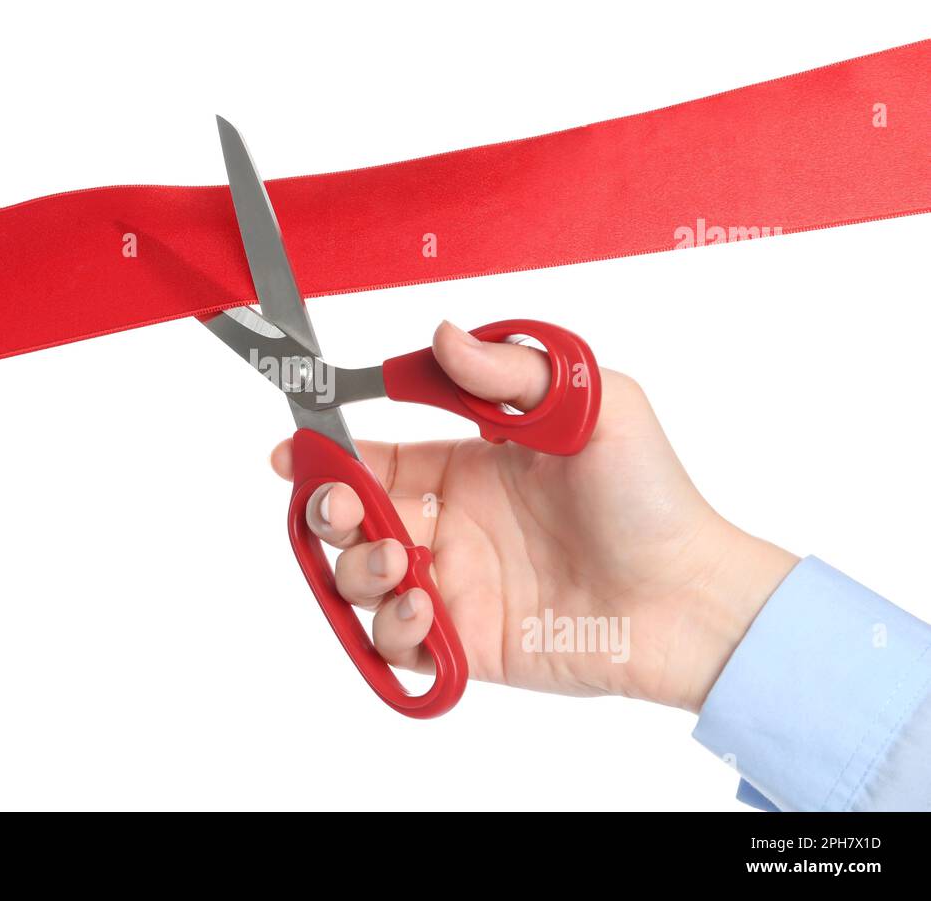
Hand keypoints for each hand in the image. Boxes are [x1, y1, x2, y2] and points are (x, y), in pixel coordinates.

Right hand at [271, 321, 798, 711]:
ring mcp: (455, 588)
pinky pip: (396, 644)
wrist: (689, 595)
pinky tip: (425, 606)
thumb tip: (439, 335)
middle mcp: (451, 528)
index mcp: (467, 468)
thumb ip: (510, 369)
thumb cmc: (650, 494)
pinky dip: (390, 626)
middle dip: (325, 514)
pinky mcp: (466, 646)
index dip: (326, 454)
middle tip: (338, 510)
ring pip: (360, 583)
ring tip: (400, 562)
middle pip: (350, 522)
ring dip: (356, 570)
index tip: (293, 451)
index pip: (375, 459)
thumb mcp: (592, 402)